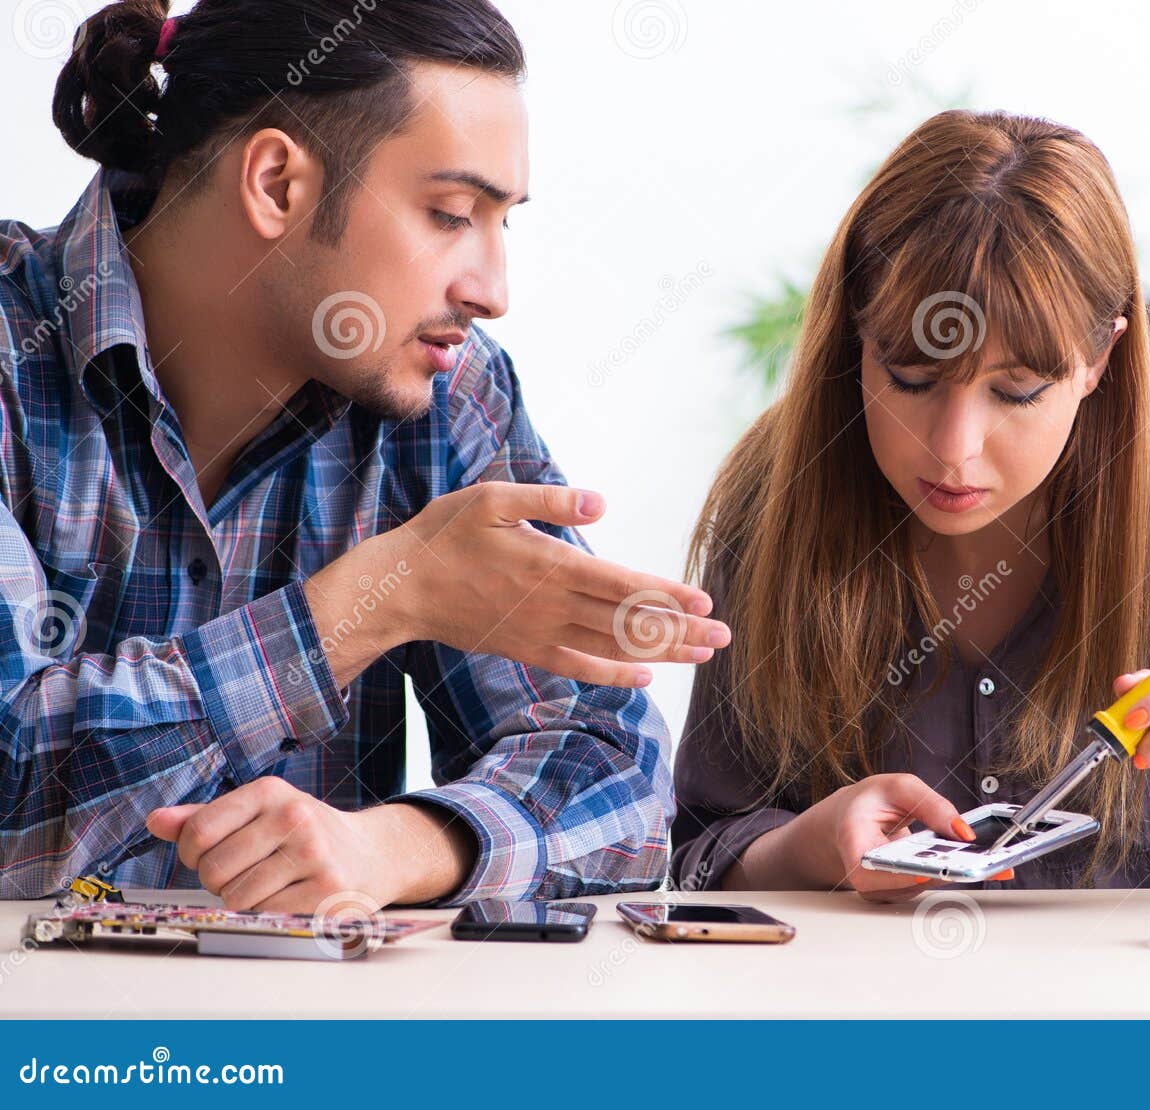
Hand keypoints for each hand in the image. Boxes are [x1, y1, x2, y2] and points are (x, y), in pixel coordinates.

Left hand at [146, 777, 467, 911]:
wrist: (372, 854)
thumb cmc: (305, 836)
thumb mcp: (260, 814)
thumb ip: (204, 818)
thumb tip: (155, 821)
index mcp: (270, 792)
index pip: (198, 831)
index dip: (193, 854)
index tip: (211, 856)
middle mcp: (293, 816)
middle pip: (214, 870)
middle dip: (221, 882)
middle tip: (248, 874)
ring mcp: (313, 853)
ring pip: (237, 898)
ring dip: (244, 903)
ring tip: (270, 887)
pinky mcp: (326, 889)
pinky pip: (266, 916)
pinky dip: (268, 916)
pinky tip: (288, 901)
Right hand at [307, 480, 730, 690]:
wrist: (398, 588)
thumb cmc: (445, 534)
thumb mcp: (491, 499)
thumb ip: (549, 500)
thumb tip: (600, 502)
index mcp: (551, 565)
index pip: (624, 585)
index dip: (668, 596)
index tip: (707, 603)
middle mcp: (553, 606)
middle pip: (629, 622)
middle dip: (681, 630)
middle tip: (725, 637)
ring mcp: (541, 633)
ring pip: (612, 647)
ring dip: (660, 652)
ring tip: (702, 654)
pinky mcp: (526, 649)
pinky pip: (579, 667)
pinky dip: (614, 673)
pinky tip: (644, 677)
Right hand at [787, 773, 1013, 902]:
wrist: (853, 818)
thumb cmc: (869, 802)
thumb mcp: (897, 787)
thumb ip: (931, 804)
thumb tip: (963, 831)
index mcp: (855, 849)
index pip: (876, 869)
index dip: (903, 873)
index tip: (927, 872)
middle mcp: (869, 878)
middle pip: (911, 882)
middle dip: (948, 872)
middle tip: (986, 866)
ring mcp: (886, 889)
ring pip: (926, 886)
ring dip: (959, 874)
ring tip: (994, 864)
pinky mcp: (904, 891)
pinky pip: (932, 883)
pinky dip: (955, 873)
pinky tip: (982, 865)